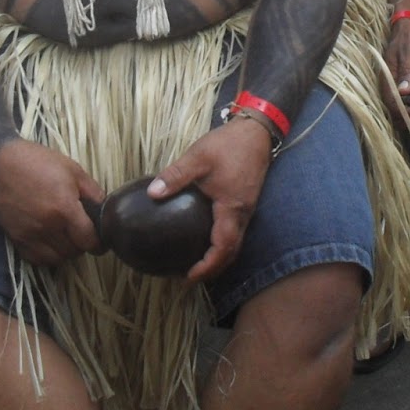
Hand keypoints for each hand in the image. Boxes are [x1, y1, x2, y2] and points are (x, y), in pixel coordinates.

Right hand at [0, 138, 103, 266]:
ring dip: (65, 252)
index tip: (101, 242)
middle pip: (73, 252)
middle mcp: (47, 226)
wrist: (2, 164)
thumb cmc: (40, 162)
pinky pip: (36, 259)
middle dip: (82, 246)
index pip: (88, 240)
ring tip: (67, 239)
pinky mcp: (16, 238)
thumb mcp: (74, 171)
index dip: (98, 244)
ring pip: (56, 259)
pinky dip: (47, 256)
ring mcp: (30, 234)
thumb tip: (104, 212)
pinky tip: (50, 243)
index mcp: (65, 208)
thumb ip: (93, 193)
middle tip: (82, 235)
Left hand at [148, 116, 272, 282]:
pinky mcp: (246, 202)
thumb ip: (176, 175)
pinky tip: (206, 238)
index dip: (208, 266)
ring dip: (218, 257)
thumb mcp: (199, 157)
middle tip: (189, 276)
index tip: (189, 277)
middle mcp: (243, 214)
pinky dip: (222, 244)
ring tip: (196, 262)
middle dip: (212, 269)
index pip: (223, 248)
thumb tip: (152, 193)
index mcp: (232, 208)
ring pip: (235, 243)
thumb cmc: (229, 144)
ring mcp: (247, 209)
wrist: (256, 131)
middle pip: (231, 252)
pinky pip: (236, 232)